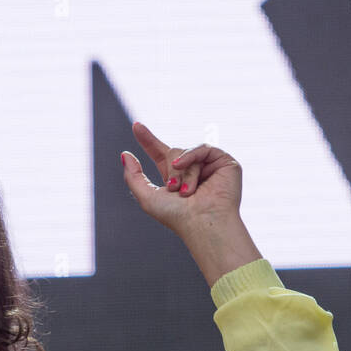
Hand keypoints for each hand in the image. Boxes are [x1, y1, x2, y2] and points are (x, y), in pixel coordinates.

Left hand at [120, 122, 242, 238]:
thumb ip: (132, 176)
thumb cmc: (176, 216)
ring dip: (184, 172)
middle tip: (176, 190)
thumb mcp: (146, 197)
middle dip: (171, 170)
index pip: (160, 154)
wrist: (202, 223)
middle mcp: (192, 171)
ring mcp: (210, 167)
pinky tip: (185, 167)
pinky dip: (191, 156)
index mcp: (175, 179)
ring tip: (188, 192)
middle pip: (172, 152)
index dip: (148, 141)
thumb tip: (125, 154)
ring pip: (187, 152)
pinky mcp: (225, 163)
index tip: (136, 126)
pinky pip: (203, 148)